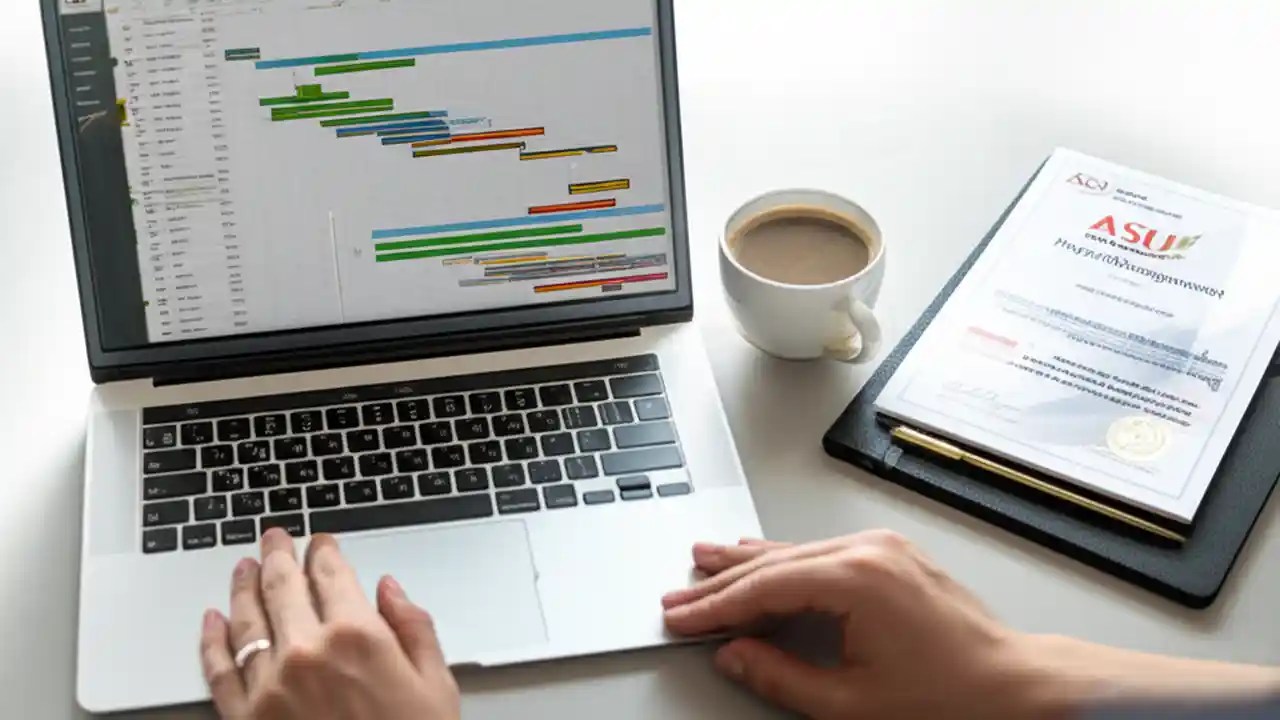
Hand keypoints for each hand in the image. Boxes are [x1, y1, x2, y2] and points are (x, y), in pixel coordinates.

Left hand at [198, 529, 460, 719]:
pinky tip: (212, 620)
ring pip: (247, 619)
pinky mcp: (245, 718)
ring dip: (243, 585)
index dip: (323, 550)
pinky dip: (212, 639)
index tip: (321, 542)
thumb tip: (390, 590)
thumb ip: (415, 628)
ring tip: (244, 567)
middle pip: (282, 586)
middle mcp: (307, 652)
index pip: (331, 573)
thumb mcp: (437, 686)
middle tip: (274, 537)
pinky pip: (219, 668)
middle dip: (278, 554)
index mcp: (359, 636)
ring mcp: (270, 685)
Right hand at [662, 532, 1077, 719]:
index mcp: (856, 580)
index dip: (716, 606)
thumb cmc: (950, 696)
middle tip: (679, 595)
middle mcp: (868, 551)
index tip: (682, 618)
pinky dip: (785, 559)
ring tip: (704, 561)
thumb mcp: (849, 702)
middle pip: (774, 562)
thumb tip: (735, 656)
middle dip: (722, 581)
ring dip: (748, 562)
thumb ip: (780, 676)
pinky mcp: (892, 556)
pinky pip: (822, 551)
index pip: (764, 588)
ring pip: (796, 551)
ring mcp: (882, 549)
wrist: (1016, 686)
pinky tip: (762, 555)